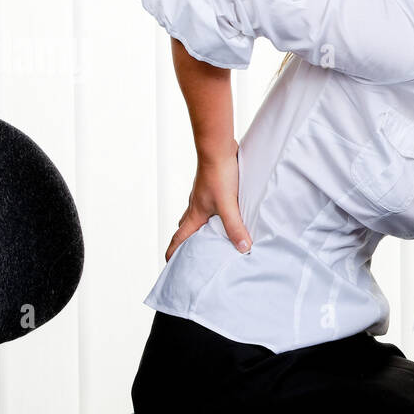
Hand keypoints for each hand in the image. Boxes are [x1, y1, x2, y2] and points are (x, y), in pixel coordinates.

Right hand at [166, 141, 251, 261]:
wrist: (217, 148)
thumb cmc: (218, 174)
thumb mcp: (228, 205)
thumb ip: (235, 226)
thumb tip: (243, 247)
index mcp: (195, 214)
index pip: (179, 237)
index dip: (173, 252)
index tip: (170, 264)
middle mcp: (195, 206)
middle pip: (185, 228)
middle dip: (186, 241)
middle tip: (191, 253)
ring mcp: (202, 196)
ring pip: (196, 215)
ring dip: (199, 227)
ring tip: (210, 236)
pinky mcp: (211, 187)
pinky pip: (207, 204)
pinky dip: (211, 213)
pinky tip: (223, 213)